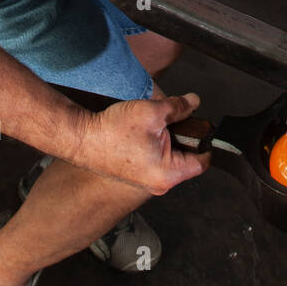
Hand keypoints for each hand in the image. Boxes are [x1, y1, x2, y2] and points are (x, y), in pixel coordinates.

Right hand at [79, 92, 208, 193]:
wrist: (80, 138)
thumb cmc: (111, 131)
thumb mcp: (152, 112)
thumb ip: (179, 107)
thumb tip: (194, 102)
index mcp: (168, 174)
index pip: (203, 162)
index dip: (206, 140)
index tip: (202, 125)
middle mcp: (159, 183)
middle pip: (187, 158)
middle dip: (183, 135)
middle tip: (173, 120)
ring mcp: (147, 179)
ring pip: (171, 156)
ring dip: (168, 138)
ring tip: (155, 124)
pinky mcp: (137, 173)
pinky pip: (157, 158)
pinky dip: (156, 143)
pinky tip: (145, 131)